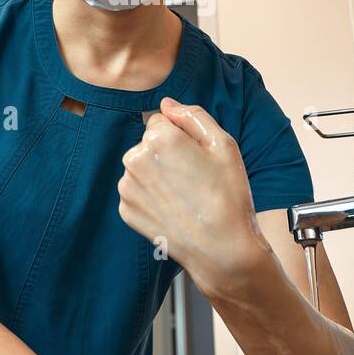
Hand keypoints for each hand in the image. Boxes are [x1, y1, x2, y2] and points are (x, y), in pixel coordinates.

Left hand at [117, 96, 264, 295]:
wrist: (221, 249)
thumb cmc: (228, 195)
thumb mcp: (223, 145)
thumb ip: (193, 115)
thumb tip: (167, 104)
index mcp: (158, 138)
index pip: (161, 121)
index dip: (182, 137)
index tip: (197, 158)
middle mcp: (135, 159)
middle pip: (148, 144)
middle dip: (166, 154)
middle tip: (193, 178)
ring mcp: (127, 187)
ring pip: (141, 167)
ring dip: (157, 175)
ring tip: (184, 196)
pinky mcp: (126, 210)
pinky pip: (137, 191)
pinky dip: (151, 197)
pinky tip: (173, 209)